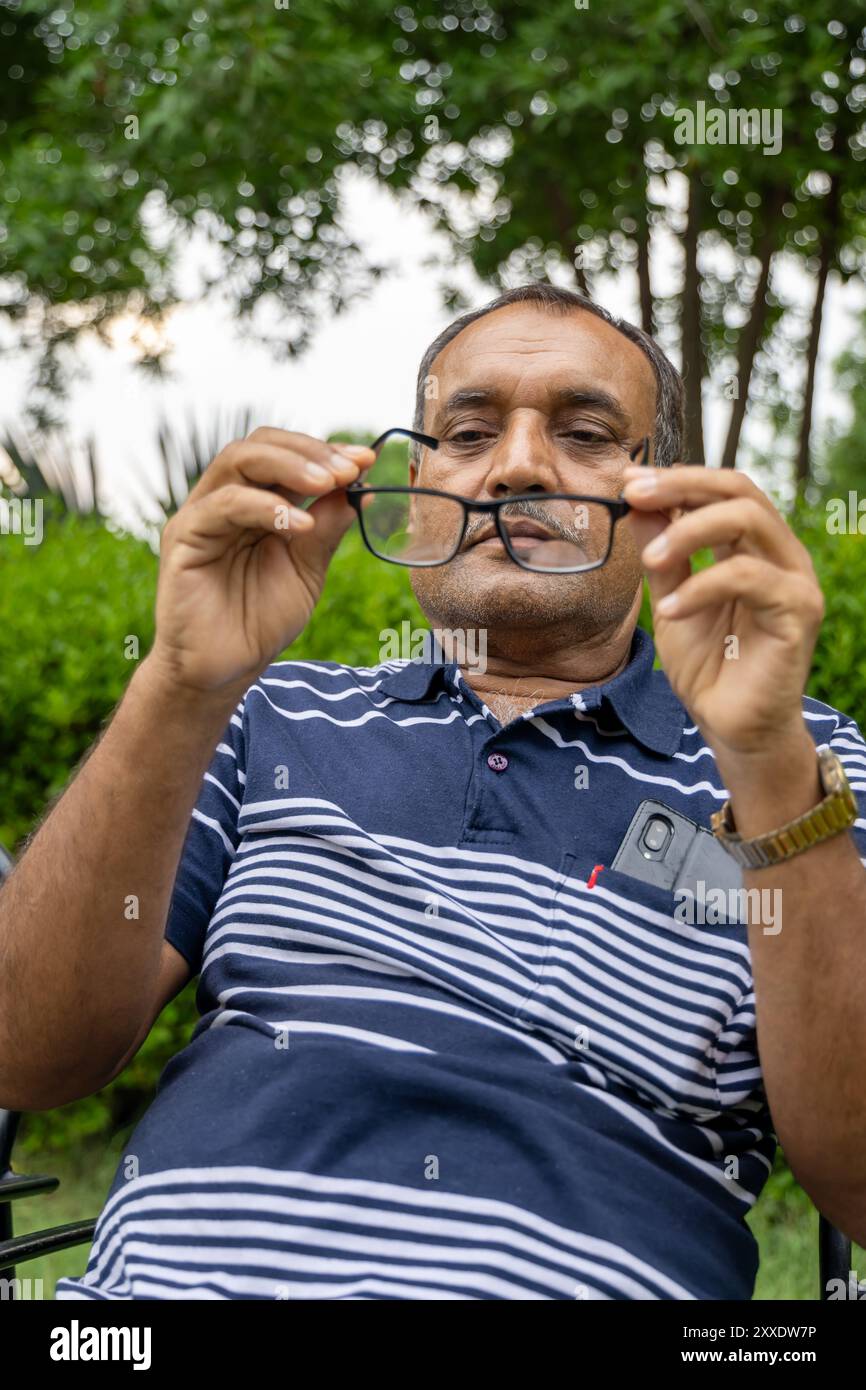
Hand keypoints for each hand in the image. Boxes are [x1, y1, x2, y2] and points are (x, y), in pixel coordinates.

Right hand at [149, 427, 374, 698]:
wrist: (224, 670)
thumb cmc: (259, 621)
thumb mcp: (306, 570)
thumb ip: (325, 528)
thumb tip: (359, 489)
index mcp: (255, 502)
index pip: (285, 455)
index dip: (324, 451)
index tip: (366, 459)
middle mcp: (225, 499)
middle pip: (260, 445)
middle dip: (310, 451)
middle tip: (350, 467)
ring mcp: (201, 515)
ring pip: (238, 461)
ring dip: (290, 465)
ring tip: (330, 482)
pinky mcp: (183, 537)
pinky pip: (223, 505)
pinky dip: (266, 507)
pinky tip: (301, 524)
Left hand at [621, 465, 824, 760]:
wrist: (731, 727)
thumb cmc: (709, 666)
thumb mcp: (672, 599)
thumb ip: (663, 554)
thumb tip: (638, 501)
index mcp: (754, 547)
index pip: (723, 489)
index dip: (677, 478)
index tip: (629, 483)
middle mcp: (781, 554)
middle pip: (739, 490)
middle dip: (681, 486)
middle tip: (634, 496)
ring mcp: (795, 580)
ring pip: (747, 520)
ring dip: (687, 532)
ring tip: (647, 561)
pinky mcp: (799, 611)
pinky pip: (748, 577)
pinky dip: (701, 586)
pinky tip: (670, 608)